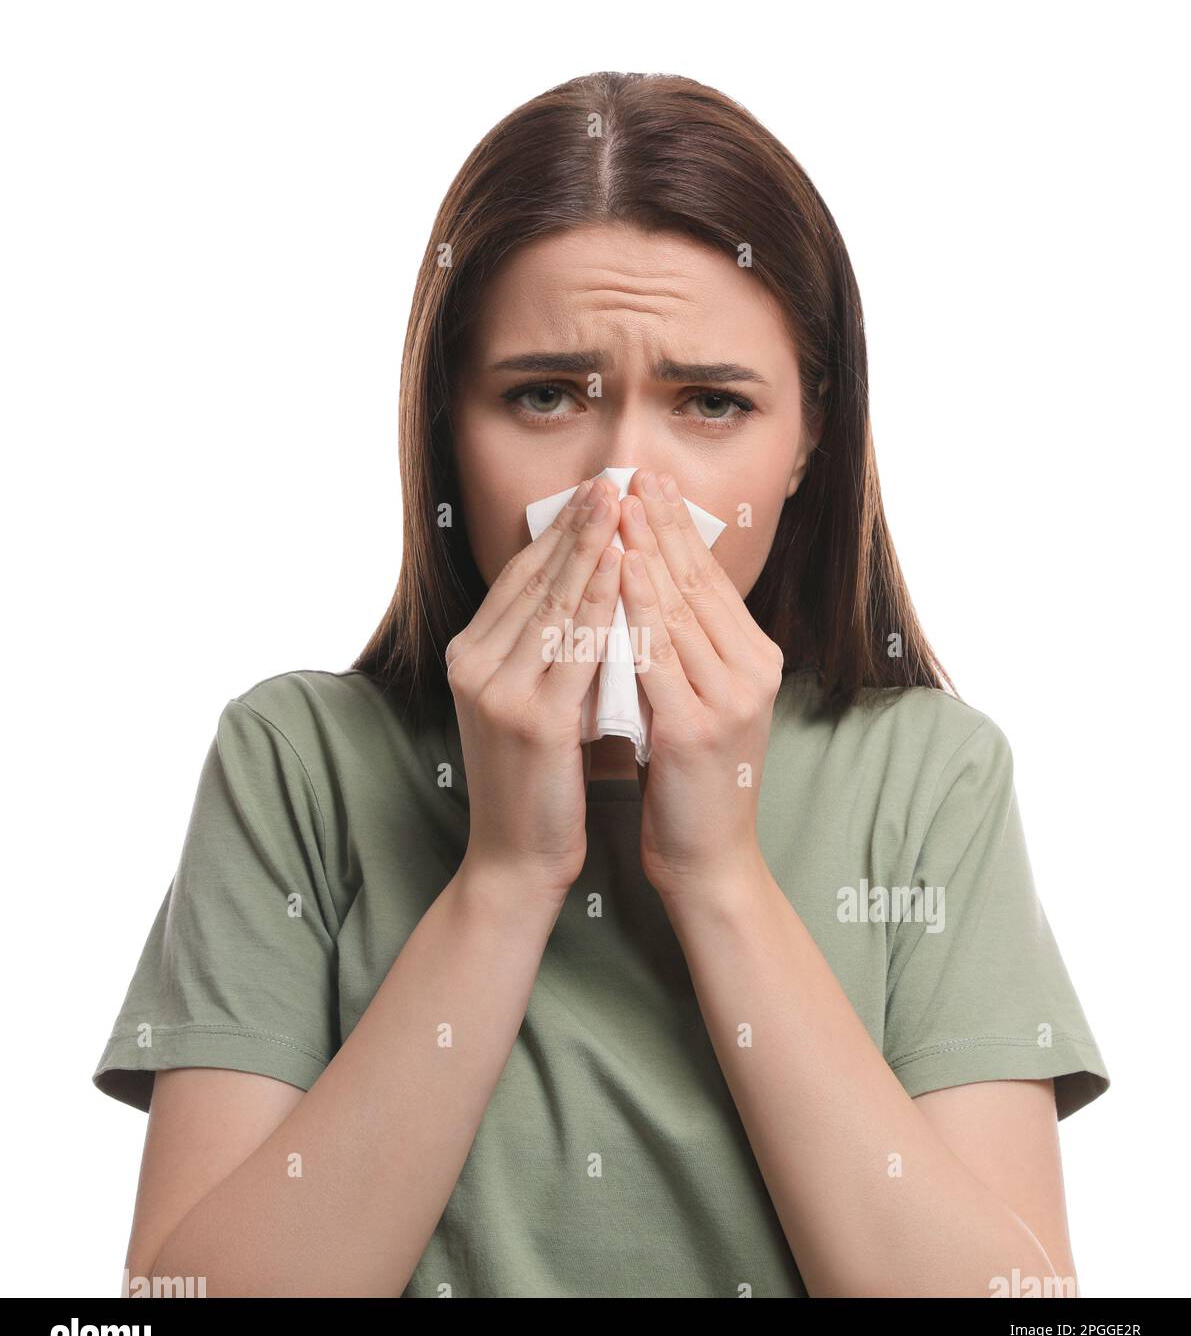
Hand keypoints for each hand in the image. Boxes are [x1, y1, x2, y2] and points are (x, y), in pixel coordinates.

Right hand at [446, 476, 621, 900]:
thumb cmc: (535, 783)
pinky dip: (600, 598)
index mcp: (471, 657)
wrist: (517, 858)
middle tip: (611, 476)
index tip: (594, 494)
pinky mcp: (532, 720)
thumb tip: (582, 593)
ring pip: (553, 602)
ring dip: (591, 546)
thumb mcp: (528, 703)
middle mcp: (476, 665)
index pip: (519, 579)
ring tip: (620, 500)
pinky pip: (575, 645)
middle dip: (575, 525)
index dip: (557, 533)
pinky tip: (623, 564)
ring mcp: (499, 690)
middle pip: (533, 579)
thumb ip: (542, 652)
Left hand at [616, 469, 783, 897]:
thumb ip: (679, 649)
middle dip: (662, 524)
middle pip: (697, 583)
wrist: (708, 858)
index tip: (648, 484)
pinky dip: (636, 610)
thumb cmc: (689, 780)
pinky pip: (658, 656)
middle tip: (634, 473)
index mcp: (753, 659)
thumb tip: (645, 590)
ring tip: (619, 506)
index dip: (677, 529)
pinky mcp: (697, 728)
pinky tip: (616, 574)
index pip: (709, 580)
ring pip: (679, 609)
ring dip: (645, 552)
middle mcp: (751, 670)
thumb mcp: (693, 700)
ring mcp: (728, 698)